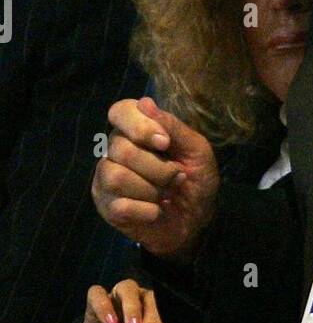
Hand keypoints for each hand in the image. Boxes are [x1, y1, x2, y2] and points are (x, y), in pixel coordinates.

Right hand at [80, 279, 169, 322]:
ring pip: (129, 288)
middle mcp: (140, 299)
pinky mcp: (96, 298)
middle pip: (152, 299)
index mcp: (158, 312)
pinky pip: (98, 294)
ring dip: (133, 309)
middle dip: (152, 322)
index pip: (168, 314)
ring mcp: (118, 296)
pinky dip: (104, 307)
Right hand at [92, 95, 219, 260]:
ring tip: (165, 195)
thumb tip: (145, 103)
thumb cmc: (196, 180)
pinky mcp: (107, 208)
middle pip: (122, 150)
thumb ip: (172, 127)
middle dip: (159, 168)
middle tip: (176, 178)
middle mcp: (114, 150)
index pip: (120, 111)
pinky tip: (156, 211)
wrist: (198, 220)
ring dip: (152, 190)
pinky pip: (121, 206)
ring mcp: (106, 179)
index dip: (140, 126)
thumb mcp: (196, 150)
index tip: (165, 143)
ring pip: (117, 177)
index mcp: (135, 130)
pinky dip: (147, 210)